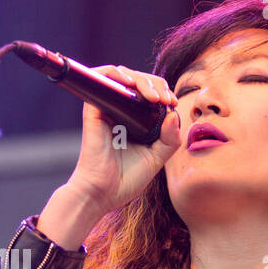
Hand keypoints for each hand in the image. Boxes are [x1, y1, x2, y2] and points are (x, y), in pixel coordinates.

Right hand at [63, 65, 182, 217]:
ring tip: (154, 96)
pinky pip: (101, 78)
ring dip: (141, 79)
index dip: (163, 92)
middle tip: (166, 99)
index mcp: (135, 120)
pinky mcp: (93, 108)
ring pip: (122, 75)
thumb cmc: (127, 179)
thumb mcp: (157, 158)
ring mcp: (106, 108)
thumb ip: (170, 138)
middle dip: (156, 83)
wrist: (103, 193)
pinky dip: (117, 75)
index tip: (172, 103)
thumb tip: (174, 113)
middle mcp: (119, 111)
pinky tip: (131, 84)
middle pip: (138, 80)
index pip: (150, 93)